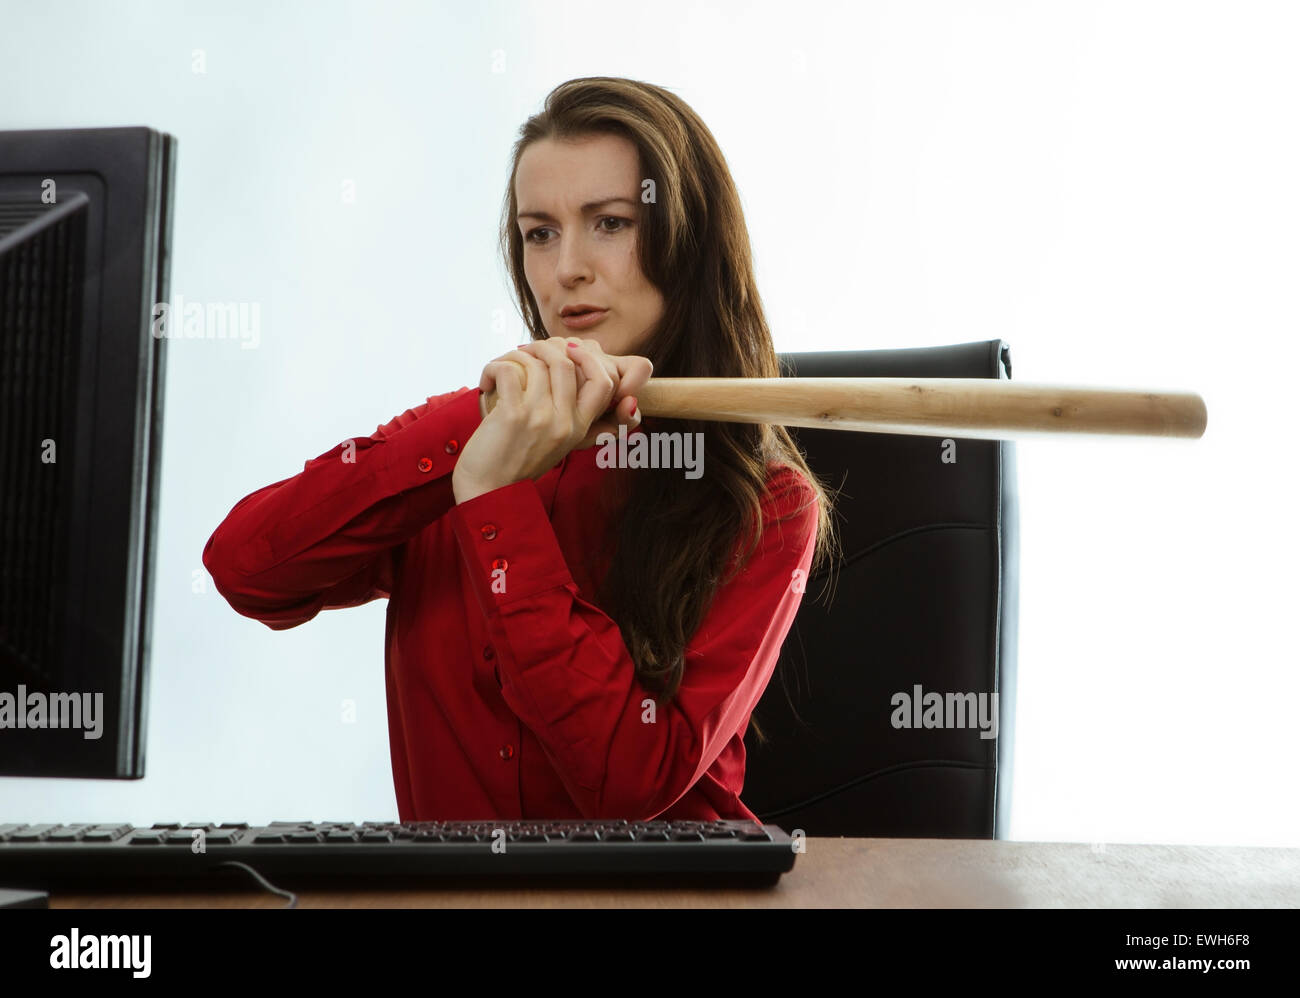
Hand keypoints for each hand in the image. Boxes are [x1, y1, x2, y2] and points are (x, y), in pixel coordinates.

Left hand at [453, 338, 649, 502]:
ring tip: (505, 364)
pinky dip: (495, 366)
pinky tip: (487, 380)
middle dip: (546, 346)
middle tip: (527, 351)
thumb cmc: (518, 464)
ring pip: (538, 362)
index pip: (604, 382)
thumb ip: (575, 420)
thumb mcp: (558, 445)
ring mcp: (540, 418)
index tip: (567, 351)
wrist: (489, 492)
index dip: (588, 358)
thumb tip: (591, 389)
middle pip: (569, 362)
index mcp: (579, 428)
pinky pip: (509, 371)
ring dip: (516, 355)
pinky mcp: (512, 416)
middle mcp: (565, 423)